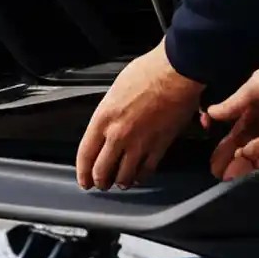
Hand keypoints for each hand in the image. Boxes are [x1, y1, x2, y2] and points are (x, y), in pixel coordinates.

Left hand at [76, 41, 203, 189]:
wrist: (175, 73)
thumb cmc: (148, 73)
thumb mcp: (116, 90)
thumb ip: (110, 111)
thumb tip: (108, 121)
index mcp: (103, 118)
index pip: (86, 153)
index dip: (83, 171)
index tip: (84, 179)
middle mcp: (118, 134)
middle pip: (102, 170)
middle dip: (100, 181)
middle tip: (100, 184)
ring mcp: (140, 143)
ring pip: (124, 175)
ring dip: (120, 182)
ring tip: (120, 183)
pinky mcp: (160, 146)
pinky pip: (147, 170)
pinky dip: (141, 177)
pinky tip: (138, 177)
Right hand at [204, 46, 258, 180]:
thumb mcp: (253, 88)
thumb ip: (233, 105)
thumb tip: (211, 113)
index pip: (241, 133)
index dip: (227, 146)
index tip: (214, 158)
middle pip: (248, 149)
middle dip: (232, 161)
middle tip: (217, 172)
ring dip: (242, 168)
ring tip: (226, 176)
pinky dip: (257, 169)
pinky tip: (241, 173)